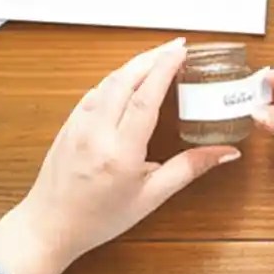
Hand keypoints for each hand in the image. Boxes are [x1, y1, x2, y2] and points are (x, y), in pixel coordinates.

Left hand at [0, 38, 239, 273]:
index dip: (164, 69)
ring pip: (108, 81)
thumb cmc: (99, 218)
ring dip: (134, 65)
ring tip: (158, 58)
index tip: (181, 51)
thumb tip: (225, 152)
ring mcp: (78, 125)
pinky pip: (95, 91)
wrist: (49, 226)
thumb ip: (188, 169)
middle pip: (126, 79)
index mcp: (120, 153)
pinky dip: (116, 79)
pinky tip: (128, 78)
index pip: (145, 98)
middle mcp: (96, 133)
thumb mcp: (151, 198)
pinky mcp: (68, 123)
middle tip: (177, 46)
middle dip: (152, 57)